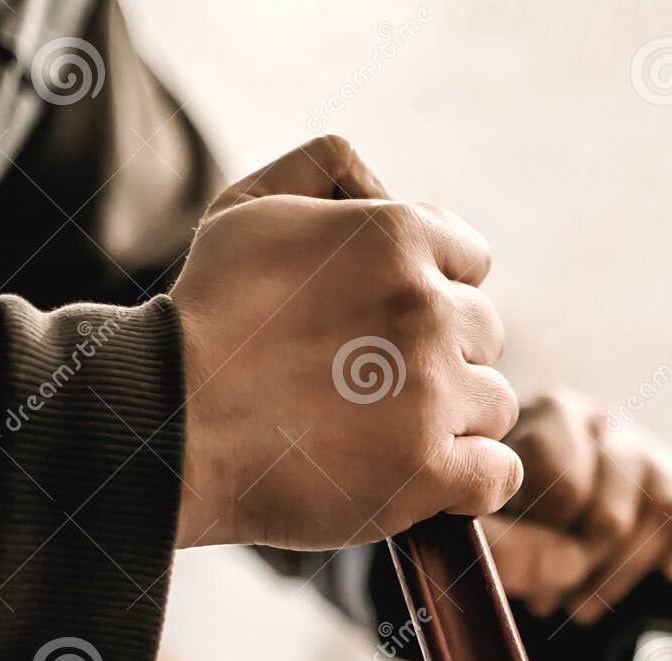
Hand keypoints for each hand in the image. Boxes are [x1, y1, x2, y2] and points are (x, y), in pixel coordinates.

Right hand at [171, 136, 520, 550]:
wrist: (172, 424)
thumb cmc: (206, 319)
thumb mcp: (251, 205)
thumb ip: (326, 169)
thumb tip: (384, 181)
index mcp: (395, 237)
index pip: (471, 260)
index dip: (436, 293)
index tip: (391, 326)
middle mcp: (427, 309)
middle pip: (487, 334)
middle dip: (446, 357)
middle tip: (380, 385)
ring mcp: (434, 394)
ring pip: (496, 403)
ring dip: (458, 420)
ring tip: (392, 435)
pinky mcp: (428, 471)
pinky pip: (499, 473)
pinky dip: (475, 480)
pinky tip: (433, 480)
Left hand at [483, 391, 671, 619]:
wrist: (525, 529)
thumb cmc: (502, 523)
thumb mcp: (485, 526)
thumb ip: (504, 544)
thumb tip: (553, 574)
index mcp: (551, 417)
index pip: (567, 486)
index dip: (549, 538)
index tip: (528, 566)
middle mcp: (604, 426)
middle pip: (617, 502)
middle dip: (587, 563)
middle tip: (557, 595)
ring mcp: (649, 451)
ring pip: (665, 504)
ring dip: (627, 569)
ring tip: (586, 601)